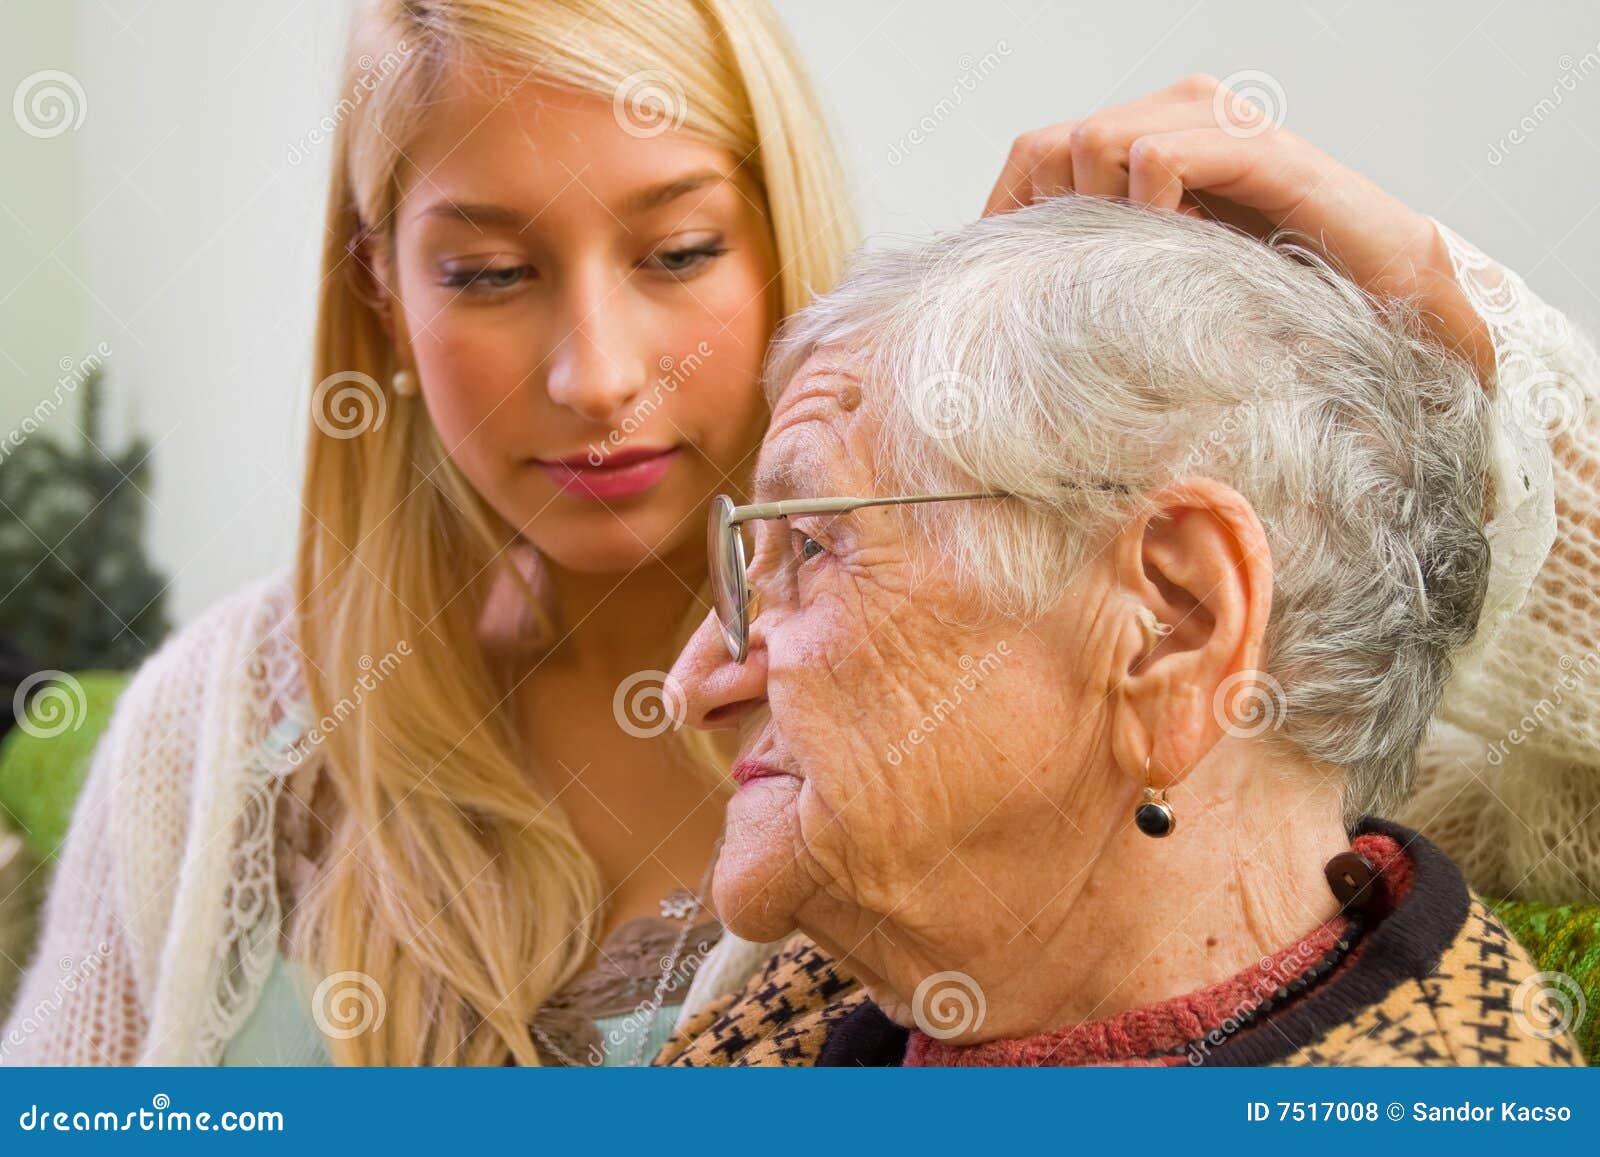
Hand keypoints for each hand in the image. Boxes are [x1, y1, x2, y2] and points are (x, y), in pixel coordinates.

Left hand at [985, 75, 1493, 379]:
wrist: (1383, 295)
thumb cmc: (1267, 288)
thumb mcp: (1160, 268)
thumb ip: (1102, 251)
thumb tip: (1016, 280)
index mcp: (1145, 133)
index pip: (1036, 153)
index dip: (1011, 214)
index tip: (1016, 282)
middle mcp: (1174, 110)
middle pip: (1052, 146)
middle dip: (1055, 219)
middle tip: (1095, 277)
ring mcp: (1215, 118)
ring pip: (1095, 141)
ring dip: (1105, 216)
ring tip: (1150, 264)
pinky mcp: (1254, 146)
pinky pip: (1158, 158)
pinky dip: (1150, 210)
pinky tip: (1183, 249)